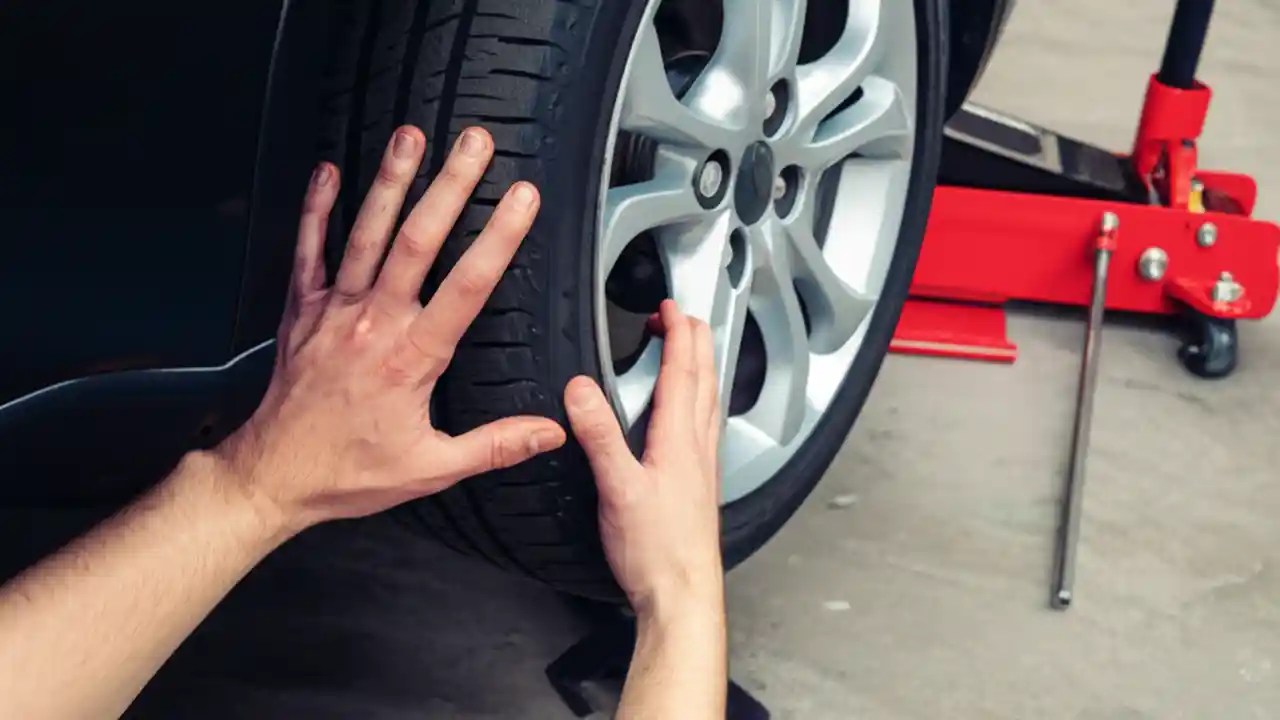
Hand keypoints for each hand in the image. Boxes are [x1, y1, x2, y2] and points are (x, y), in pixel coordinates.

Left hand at [216, 125, 565, 530]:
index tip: (522, 199)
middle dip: (450, 186)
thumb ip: (494, 445)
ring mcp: (334, 310)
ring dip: (392, 181)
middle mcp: (373, 323)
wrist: (273, 476)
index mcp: (411, 358)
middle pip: (417, 241)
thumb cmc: (347, 472)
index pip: (467, 287)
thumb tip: (549, 432)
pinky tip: (328, 172)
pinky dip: (316, 209)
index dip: (499, 238)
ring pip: (366, 233)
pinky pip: (308, 249)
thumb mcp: (430, 468)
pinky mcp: (302, 310)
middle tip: (475, 144)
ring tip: (412, 136)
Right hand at [564, 300, 722, 617]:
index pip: (682, 371)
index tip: (668, 308)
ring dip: (701, 367)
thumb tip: (580, 390)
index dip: (677, 333)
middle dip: (694, 341)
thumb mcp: (617, 488)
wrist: (682, 593)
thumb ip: (599, 436)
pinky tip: (694, 415)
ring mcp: (703, 465)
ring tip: (693, 351)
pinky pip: (706, 426)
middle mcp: (698, 446)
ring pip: (709, 400)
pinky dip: (701, 401)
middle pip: (704, 378)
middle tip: (680, 317)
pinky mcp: (700, 484)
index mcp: (679, 439)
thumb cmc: (656, 550)